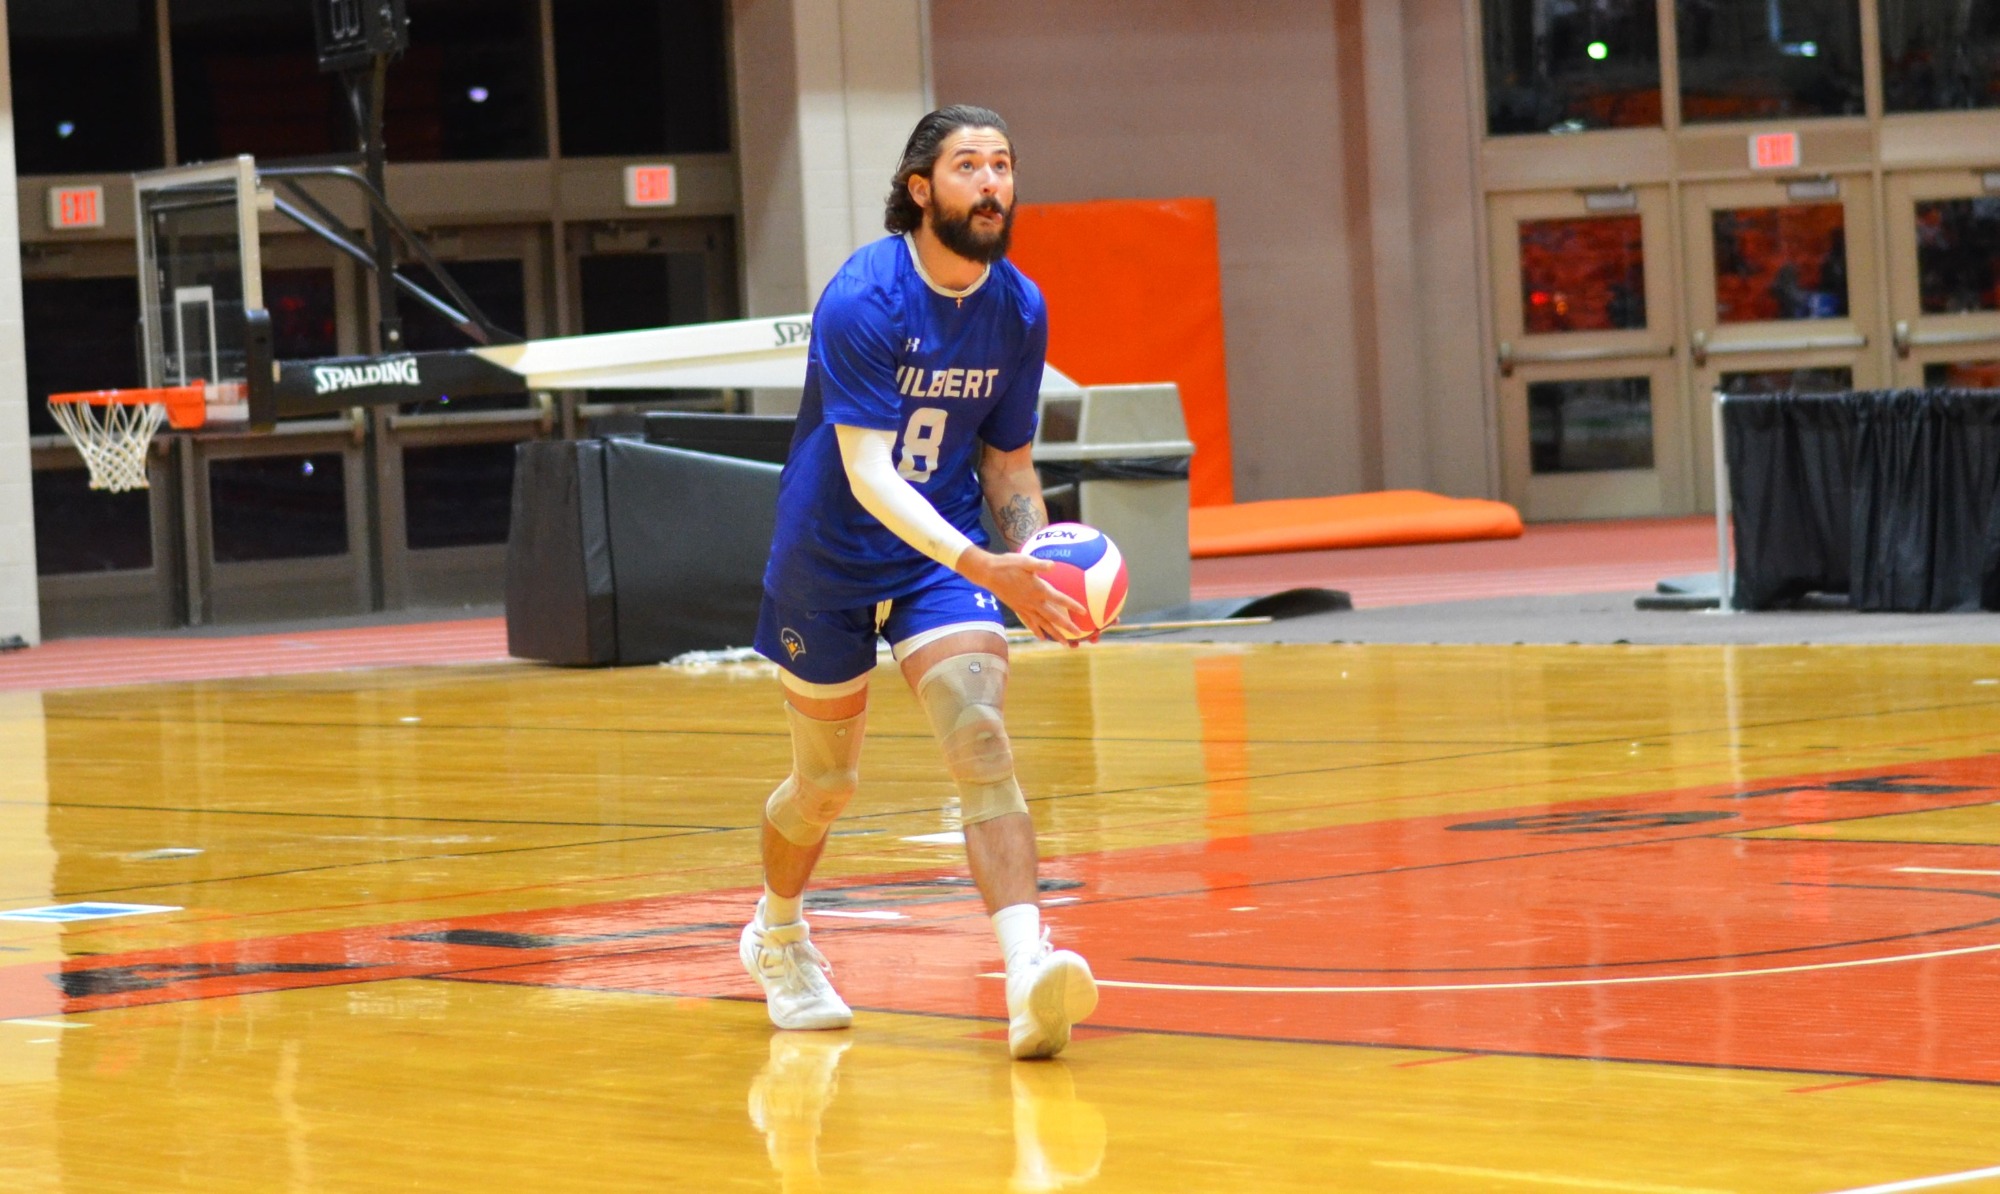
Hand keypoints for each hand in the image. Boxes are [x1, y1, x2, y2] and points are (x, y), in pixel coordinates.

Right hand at [958, 547, 1086, 642]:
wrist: (988, 573)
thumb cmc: (1007, 564)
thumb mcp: (1024, 561)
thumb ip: (1039, 564)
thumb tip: (1053, 565)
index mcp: (1038, 589)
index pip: (1059, 599)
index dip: (1072, 605)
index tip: (1083, 612)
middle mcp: (1033, 602)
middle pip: (1053, 617)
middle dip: (1066, 627)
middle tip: (1078, 635)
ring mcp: (1025, 607)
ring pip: (1042, 624)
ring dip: (1054, 634)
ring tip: (1064, 644)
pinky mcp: (1017, 609)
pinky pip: (1029, 623)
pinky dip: (1037, 631)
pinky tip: (1042, 638)